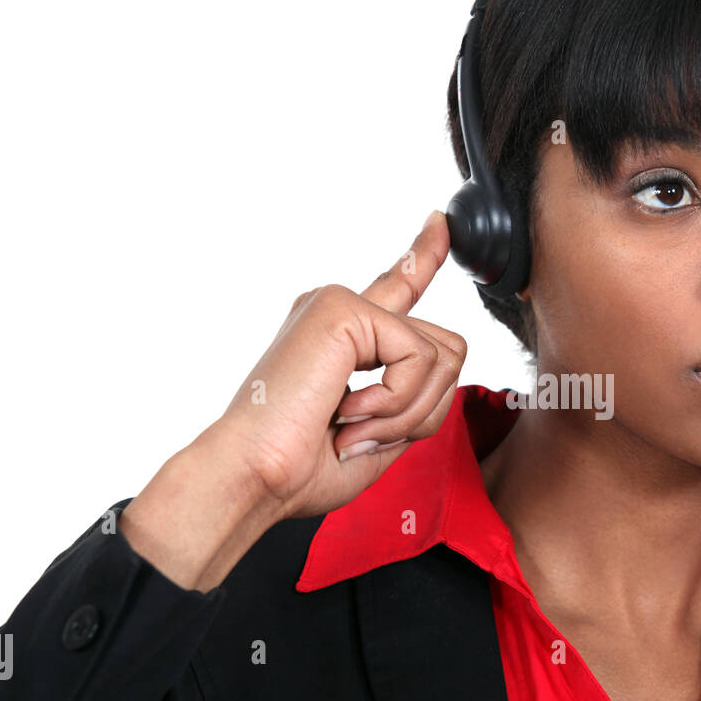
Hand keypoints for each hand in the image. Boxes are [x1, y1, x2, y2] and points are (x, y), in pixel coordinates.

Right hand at [120, 209, 464, 591]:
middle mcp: (341, 314)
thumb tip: (445, 377)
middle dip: (425, 409)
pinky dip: (395, 401)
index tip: (440, 222)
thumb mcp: (377, 435)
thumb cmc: (298, 469)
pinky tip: (347, 412)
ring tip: (351, 427)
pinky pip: (419, 357)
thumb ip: (411, 400)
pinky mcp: (342, 309)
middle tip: (365, 437)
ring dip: (408, 411)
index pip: (396, 287)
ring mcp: (340, 306)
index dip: (423, 255)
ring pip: (443, 355)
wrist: (253, 477)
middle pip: (447, 349)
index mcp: (344, 339)